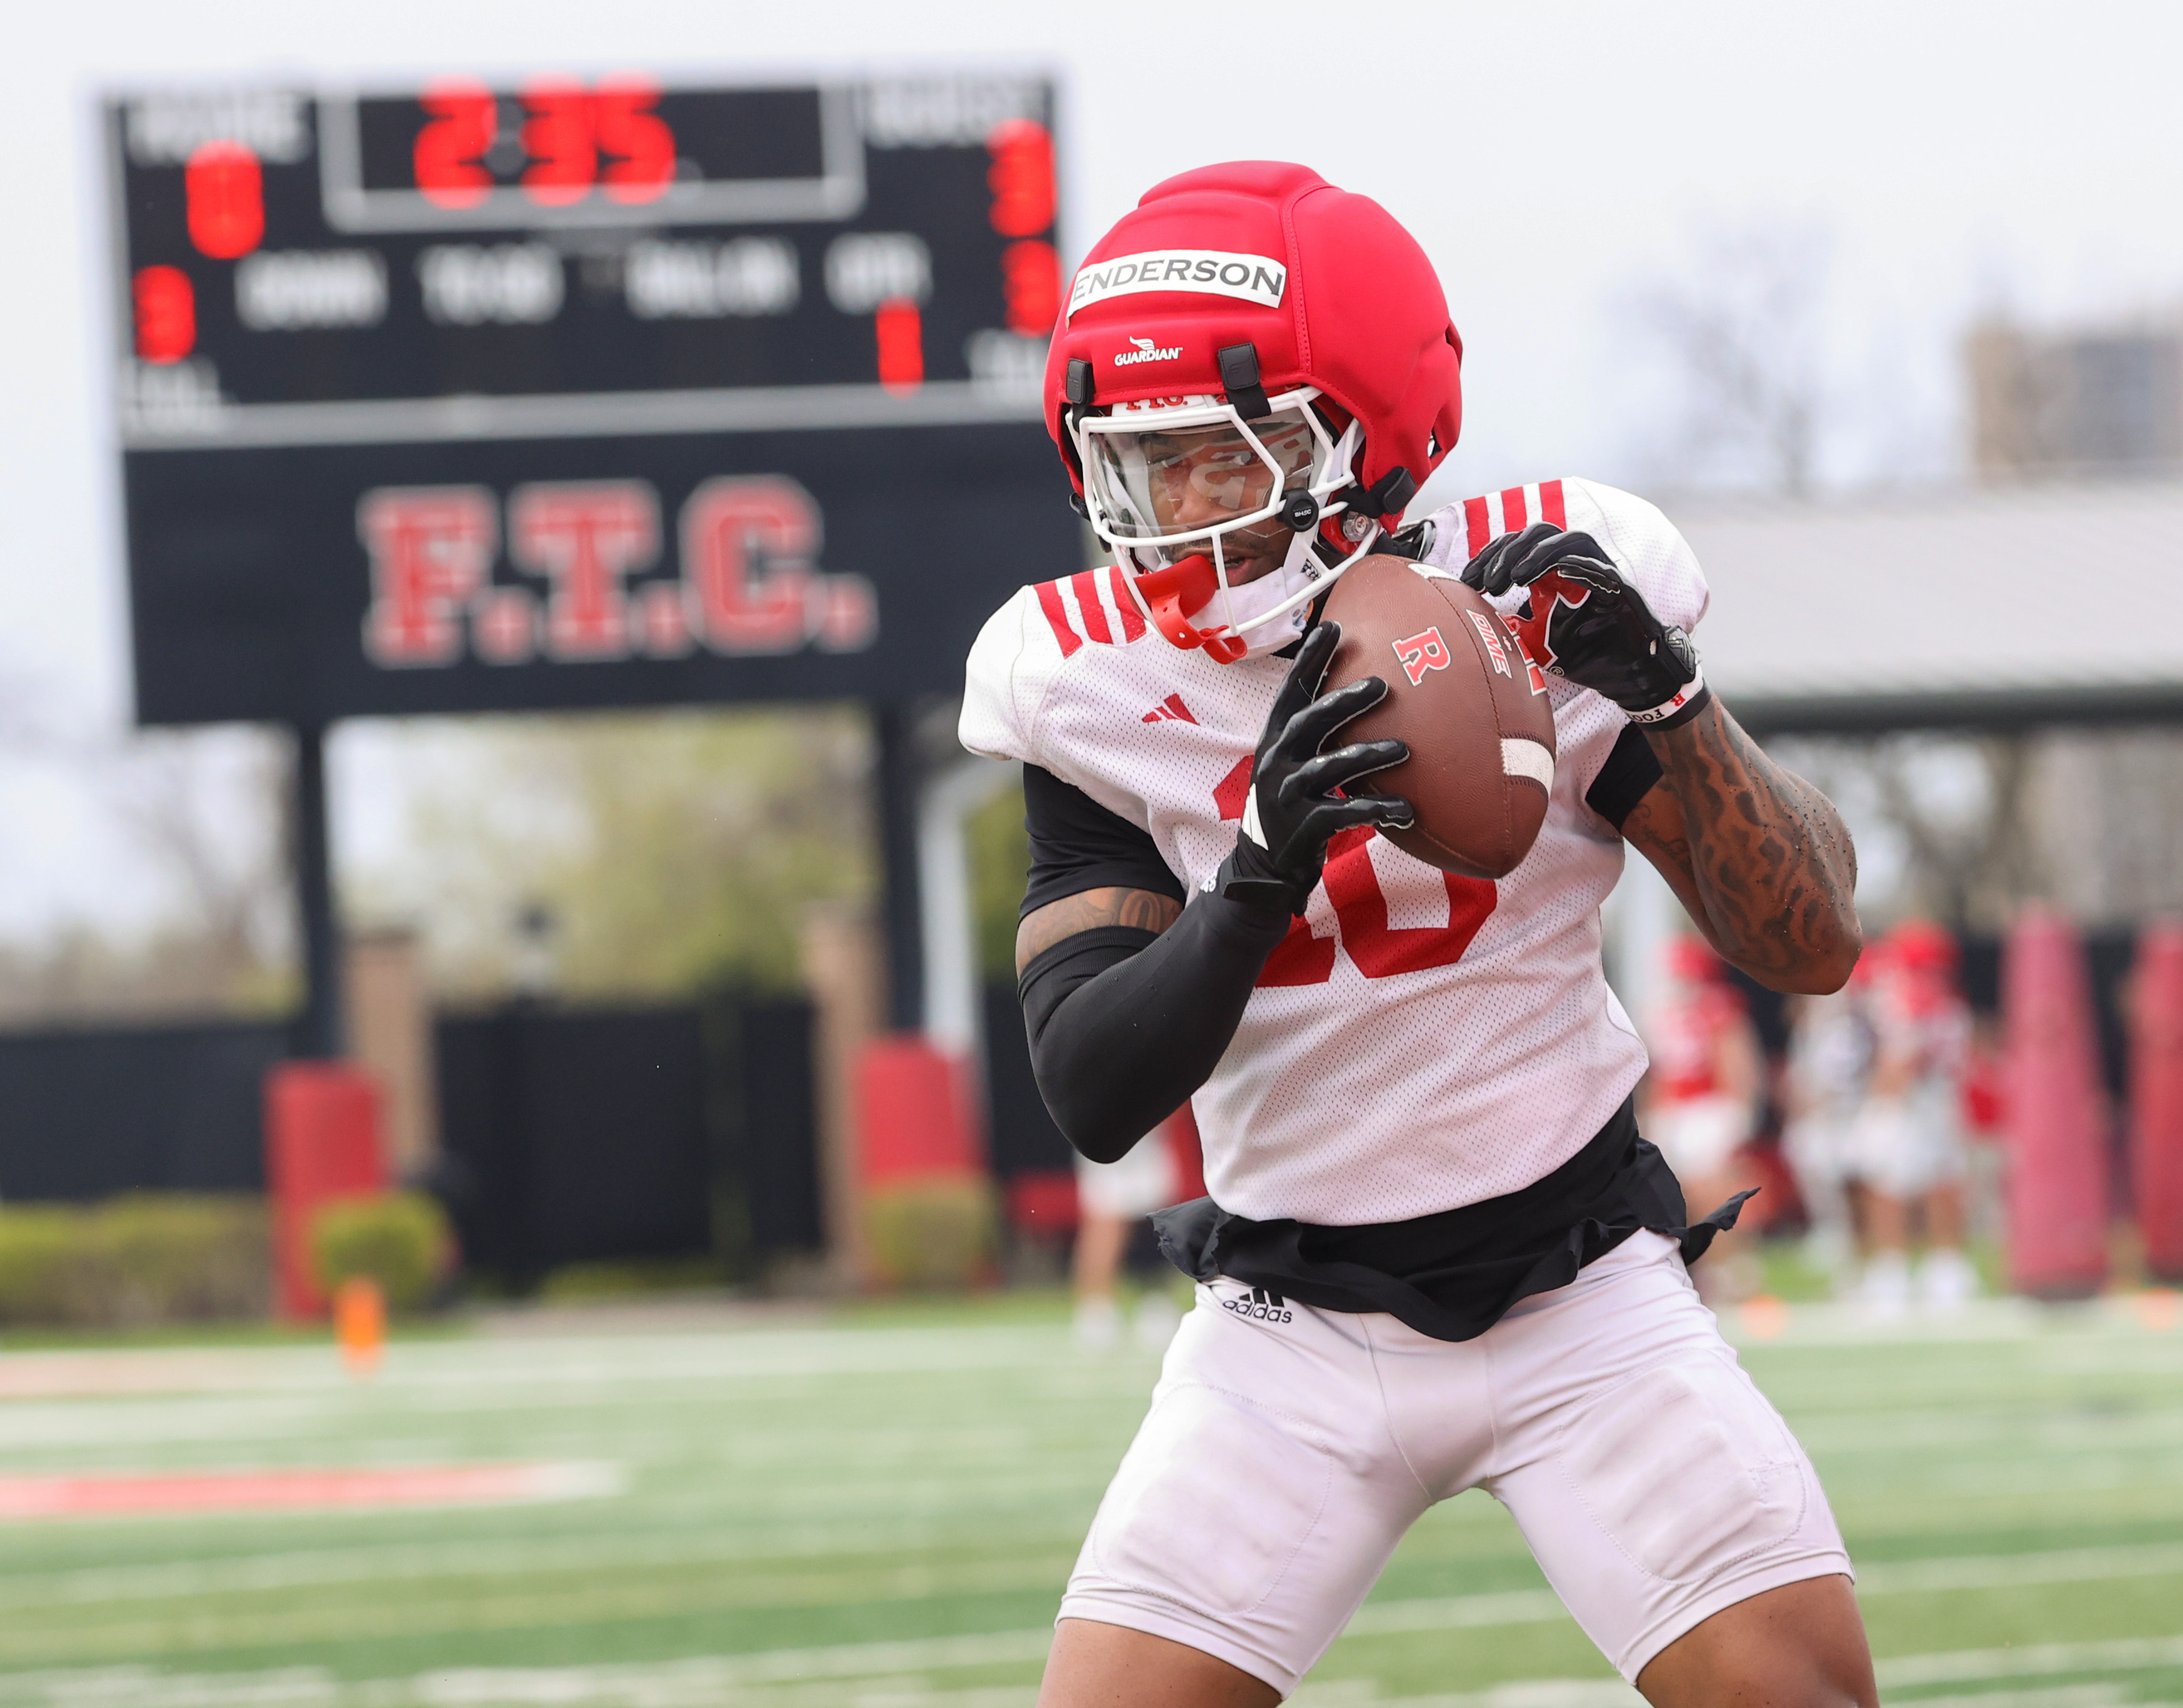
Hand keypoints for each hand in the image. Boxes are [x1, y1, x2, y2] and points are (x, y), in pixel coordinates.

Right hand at [1218, 621, 1413, 915]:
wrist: (1265, 867)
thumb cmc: (1292, 806)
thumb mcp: (1293, 765)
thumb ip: (1317, 736)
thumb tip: (1363, 691)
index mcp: (1275, 741)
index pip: (1291, 692)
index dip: (1309, 659)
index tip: (1332, 626)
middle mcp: (1276, 762)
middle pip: (1308, 722)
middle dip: (1343, 701)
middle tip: (1382, 685)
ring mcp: (1286, 795)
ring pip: (1329, 767)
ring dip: (1369, 755)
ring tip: (1404, 750)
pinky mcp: (1302, 827)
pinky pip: (1345, 812)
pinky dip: (1376, 808)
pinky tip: (1405, 810)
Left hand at [1461, 523, 1708, 726]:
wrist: (1625, 674)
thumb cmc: (1584, 653)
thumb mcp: (1535, 642)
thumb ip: (1511, 624)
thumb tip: (1474, 618)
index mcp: (1552, 571)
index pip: (1517, 546)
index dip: (1488, 557)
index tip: (1467, 581)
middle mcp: (1574, 563)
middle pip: (1536, 534)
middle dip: (1505, 552)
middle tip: (1484, 582)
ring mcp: (1598, 571)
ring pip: (1569, 538)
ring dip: (1535, 553)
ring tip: (1512, 579)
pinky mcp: (1618, 586)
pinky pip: (1597, 565)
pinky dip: (1572, 565)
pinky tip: (1548, 577)